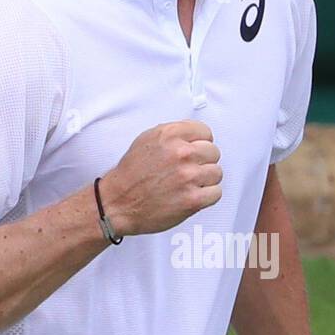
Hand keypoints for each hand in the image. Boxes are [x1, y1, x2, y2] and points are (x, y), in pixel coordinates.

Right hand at [99, 121, 221, 236]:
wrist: (118, 203)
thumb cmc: (131, 175)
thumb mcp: (147, 140)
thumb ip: (173, 134)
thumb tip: (194, 135)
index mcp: (170, 135)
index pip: (205, 132)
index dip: (200, 143)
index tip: (195, 151)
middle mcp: (181, 153)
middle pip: (213, 152)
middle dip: (203, 161)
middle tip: (189, 170)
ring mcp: (188, 177)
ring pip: (216, 173)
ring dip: (205, 180)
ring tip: (189, 184)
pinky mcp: (192, 199)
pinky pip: (216, 193)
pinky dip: (206, 196)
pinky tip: (192, 195)